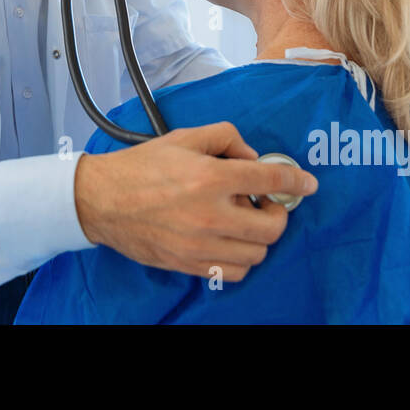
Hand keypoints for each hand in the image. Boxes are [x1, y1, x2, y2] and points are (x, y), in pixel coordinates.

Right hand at [72, 121, 317, 281]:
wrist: (102, 200)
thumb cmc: (141, 167)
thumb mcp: (184, 137)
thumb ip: (226, 137)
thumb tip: (252, 158)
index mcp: (209, 177)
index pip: (270, 179)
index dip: (296, 180)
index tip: (307, 184)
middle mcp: (210, 215)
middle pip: (273, 225)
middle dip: (278, 211)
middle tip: (263, 201)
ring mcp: (200, 245)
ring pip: (258, 252)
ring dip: (259, 236)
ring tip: (242, 220)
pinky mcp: (190, 265)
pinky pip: (234, 272)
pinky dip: (241, 258)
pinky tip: (229, 240)